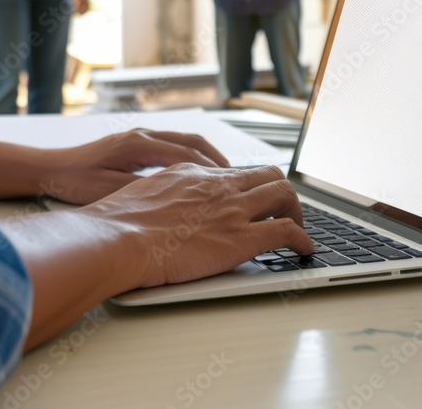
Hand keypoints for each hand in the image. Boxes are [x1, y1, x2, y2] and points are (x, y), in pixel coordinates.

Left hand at [43, 129, 230, 204]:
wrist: (49, 168)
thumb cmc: (73, 180)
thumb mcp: (108, 191)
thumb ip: (141, 191)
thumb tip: (173, 197)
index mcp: (138, 143)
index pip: (186, 155)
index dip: (211, 170)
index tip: (231, 184)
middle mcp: (143, 134)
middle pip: (192, 142)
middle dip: (217, 160)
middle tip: (238, 179)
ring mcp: (140, 135)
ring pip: (184, 141)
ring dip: (206, 156)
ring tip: (225, 177)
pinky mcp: (136, 142)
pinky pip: (173, 145)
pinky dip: (191, 157)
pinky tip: (198, 174)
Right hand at [87, 164, 313, 287]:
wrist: (117, 238)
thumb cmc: (118, 224)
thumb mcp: (142, 193)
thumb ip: (163, 194)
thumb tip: (164, 203)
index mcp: (193, 173)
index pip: (234, 172)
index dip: (249, 185)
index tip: (252, 199)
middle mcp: (219, 185)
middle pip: (268, 174)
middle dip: (280, 192)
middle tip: (282, 211)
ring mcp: (233, 210)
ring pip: (284, 194)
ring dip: (296, 212)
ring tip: (298, 228)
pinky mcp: (241, 238)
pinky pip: (286, 231)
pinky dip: (302, 239)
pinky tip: (304, 249)